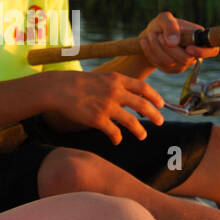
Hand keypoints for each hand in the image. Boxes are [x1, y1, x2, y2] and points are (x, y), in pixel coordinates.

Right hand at [44, 69, 164, 144]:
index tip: (161, 104)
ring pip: (132, 123)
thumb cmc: (78, 83)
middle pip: (143, 105)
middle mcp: (115, 92)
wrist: (58, 88)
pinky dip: (117, 138)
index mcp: (117, 79)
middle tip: (160, 122)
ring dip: (140, 131)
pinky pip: (114, 133)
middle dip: (155, 115)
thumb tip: (131, 98)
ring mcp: (107, 106)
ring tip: (142, 136)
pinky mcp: (98, 119)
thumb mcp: (101, 78)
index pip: (143, 87)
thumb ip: (116, 86)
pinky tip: (116, 141)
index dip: (155, 96)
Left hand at [137, 12, 218, 73]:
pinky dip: (150, 52)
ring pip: (170, 62)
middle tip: (158, 35)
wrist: (150, 36)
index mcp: (199, 38)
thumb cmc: (161, 25)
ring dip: (156, 48)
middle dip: (168, 47)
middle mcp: (194, 53)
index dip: (203, 52)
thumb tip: (173, 42)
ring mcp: (183, 64)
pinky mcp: (171, 69)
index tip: (188, 48)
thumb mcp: (164, 18)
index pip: (212, 50)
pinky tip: (146, 42)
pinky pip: (160, 65)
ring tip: (151, 35)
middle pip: (185, 59)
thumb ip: (170, 25)